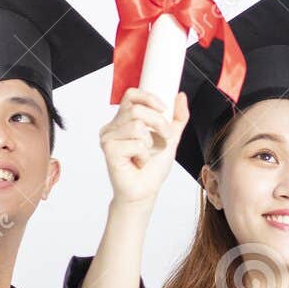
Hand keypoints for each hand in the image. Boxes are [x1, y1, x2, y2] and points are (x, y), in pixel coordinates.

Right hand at [101, 89, 188, 208]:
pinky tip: (139, 163)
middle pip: (136, 109)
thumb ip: (177, 118)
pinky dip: (145, 155)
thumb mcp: (170, 138)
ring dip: (152, 142)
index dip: (148, 98)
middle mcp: (113, 127)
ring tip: (148, 154)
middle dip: (158, 122)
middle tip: (164, 137)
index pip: (131, 95)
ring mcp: (108, 138)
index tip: (164, 108)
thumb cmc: (153, 167)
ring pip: (136, 125)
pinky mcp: (109, 150)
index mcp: (124, 120)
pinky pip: (135, 143)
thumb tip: (181, 96)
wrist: (145, 191)